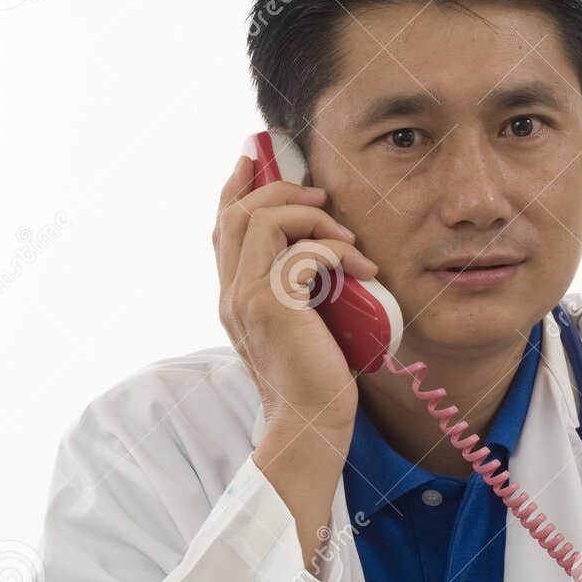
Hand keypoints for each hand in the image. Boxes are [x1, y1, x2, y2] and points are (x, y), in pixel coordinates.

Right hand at [214, 153, 376, 436]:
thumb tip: (323, 251)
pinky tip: (359, 268)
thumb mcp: (304, 322)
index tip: (257, 158)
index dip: (238, 185)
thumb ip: (298, 288)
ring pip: (262, 219)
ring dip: (311, 216)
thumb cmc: (316, 379)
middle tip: (319, 194)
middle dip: (278, 188)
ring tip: (346, 237)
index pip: (222, 224)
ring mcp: (246, 298)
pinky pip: (299, 250)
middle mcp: (231, 293)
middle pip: (236, 211)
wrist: (310, 424)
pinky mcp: (272, 305)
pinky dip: (333, 249)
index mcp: (234, 295)